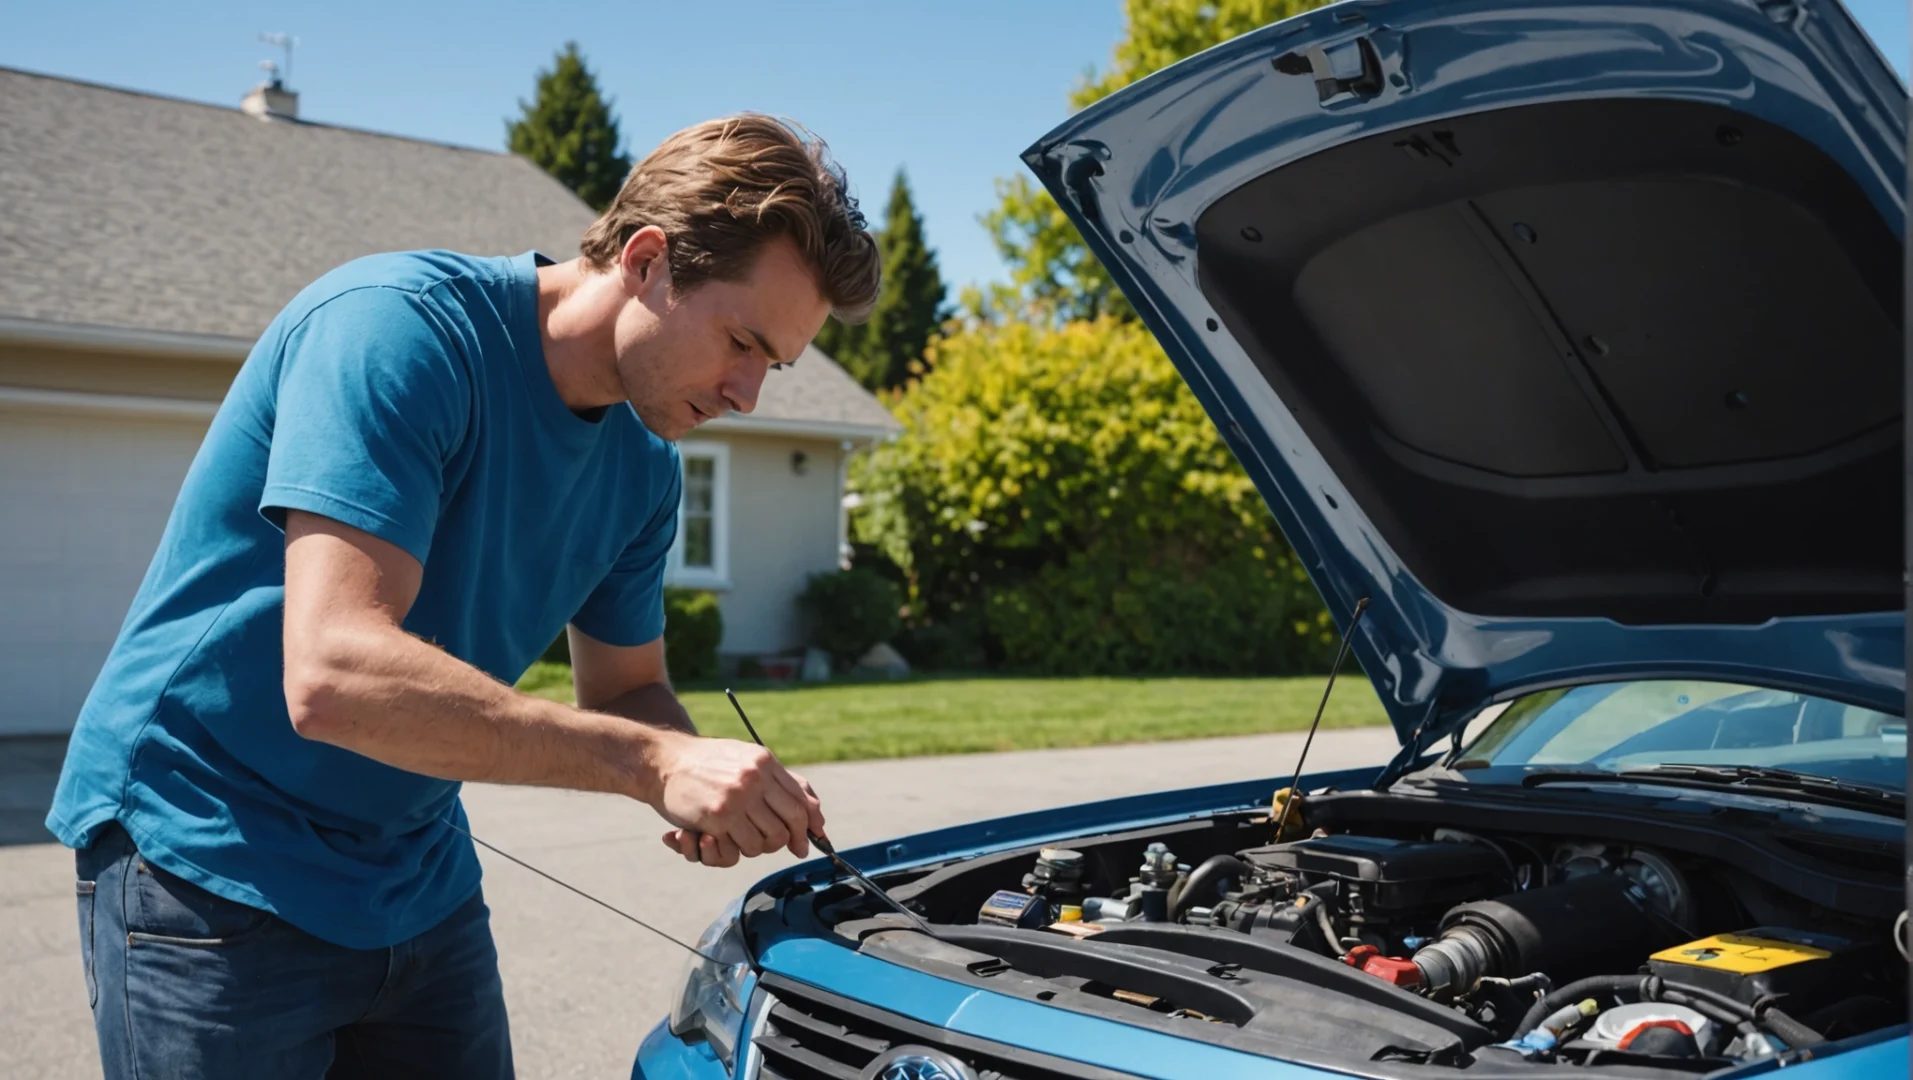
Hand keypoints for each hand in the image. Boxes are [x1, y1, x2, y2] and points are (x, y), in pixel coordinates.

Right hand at [651, 735, 823, 867]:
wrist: (665, 761)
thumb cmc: (708, 763)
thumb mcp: (747, 759)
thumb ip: (780, 781)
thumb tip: (814, 813)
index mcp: (765, 762)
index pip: (801, 801)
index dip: (810, 826)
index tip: (808, 840)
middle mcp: (755, 778)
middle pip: (791, 823)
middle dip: (788, 840)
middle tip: (779, 845)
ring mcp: (737, 798)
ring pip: (768, 840)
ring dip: (758, 845)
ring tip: (744, 837)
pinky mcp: (718, 817)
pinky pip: (743, 847)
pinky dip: (737, 849)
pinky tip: (725, 838)